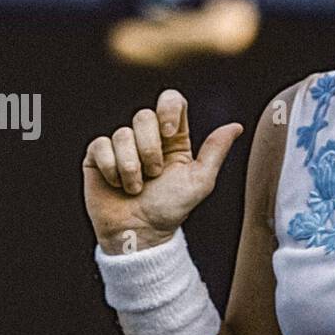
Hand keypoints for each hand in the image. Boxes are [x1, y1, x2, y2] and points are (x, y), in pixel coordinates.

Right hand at [82, 89, 242, 252]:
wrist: (139, 233)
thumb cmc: (170, 210)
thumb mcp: (200, 182)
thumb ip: (215, 151)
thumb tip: (236, 127)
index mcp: (173, 139)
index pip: (171, 101)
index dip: (168, 108)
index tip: (169, 131)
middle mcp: (147, 138)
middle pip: (144, 115)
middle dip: (149, 149)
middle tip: (154, 175)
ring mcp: (121, 146)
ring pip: (122, 133)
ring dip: (132, 167)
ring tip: (136, 188)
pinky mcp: (98, 156)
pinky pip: (101, 145)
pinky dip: (112, 169)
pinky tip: (118, 184)